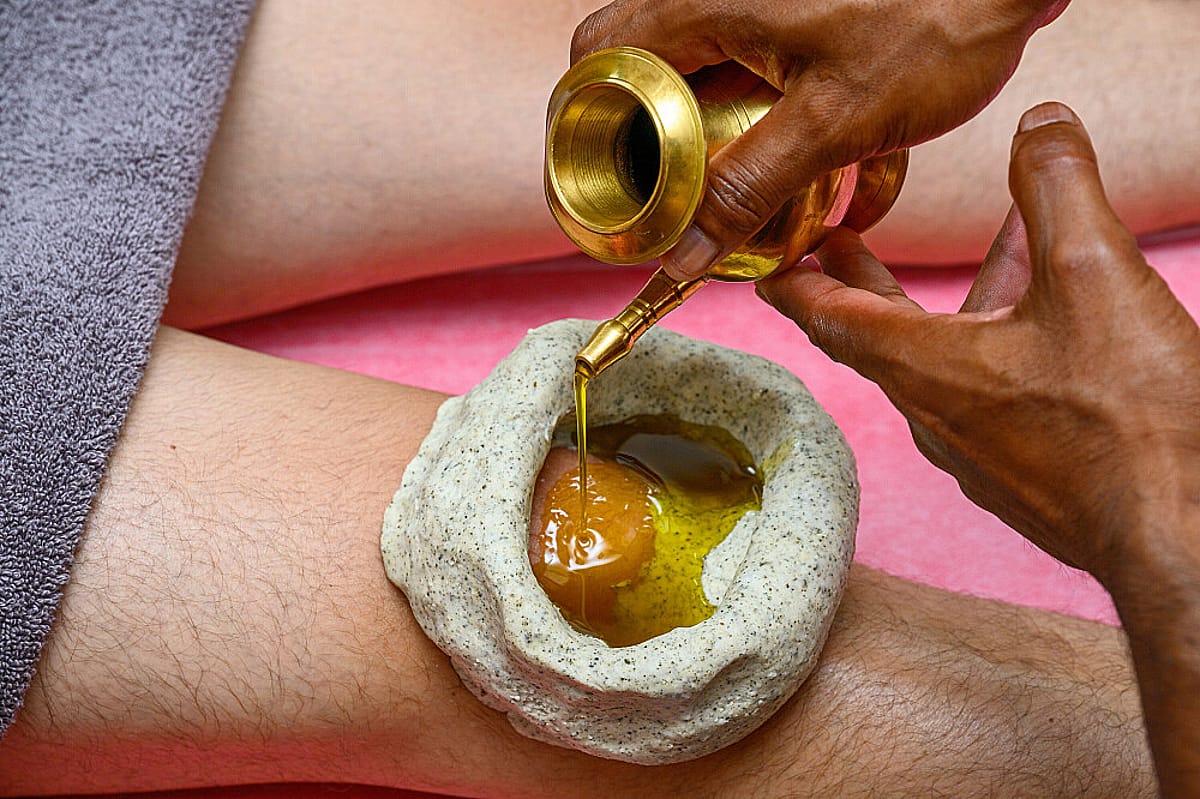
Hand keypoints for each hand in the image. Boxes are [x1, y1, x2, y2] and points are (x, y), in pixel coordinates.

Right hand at [572, 0, 1069, 279]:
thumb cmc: (932, 20)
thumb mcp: (832, 121)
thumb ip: (750, 189)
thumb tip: (683, 254)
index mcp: (709, 7)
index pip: (600, 56)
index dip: (589, 122)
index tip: (609, 183)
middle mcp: (728, 3)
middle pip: (658, 79)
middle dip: (678, 152)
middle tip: (693, 203)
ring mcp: (774, 16)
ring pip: (723, 89)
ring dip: (747, 152)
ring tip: (786, 208)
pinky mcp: (819, 28)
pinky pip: (782, 86)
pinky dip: (806, 134)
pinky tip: (860, 182)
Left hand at [757, 102, 1199, 586]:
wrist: (1180, 535)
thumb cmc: (1127, 421)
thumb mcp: (1091, 273)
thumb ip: (1057, 188)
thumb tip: (1040, 125)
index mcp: (926, 368)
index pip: (832, 318)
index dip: (798, 283)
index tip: (769, 268)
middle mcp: (937, 415)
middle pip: (883, 334)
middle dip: (864, 282)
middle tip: (842, 246)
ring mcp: (979, 451)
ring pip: (951, 358)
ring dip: (963, 301)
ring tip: (1005, 248)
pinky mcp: (1024, 473)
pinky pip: (995, 391)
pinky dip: (1006, 340)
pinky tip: (1053, 323)